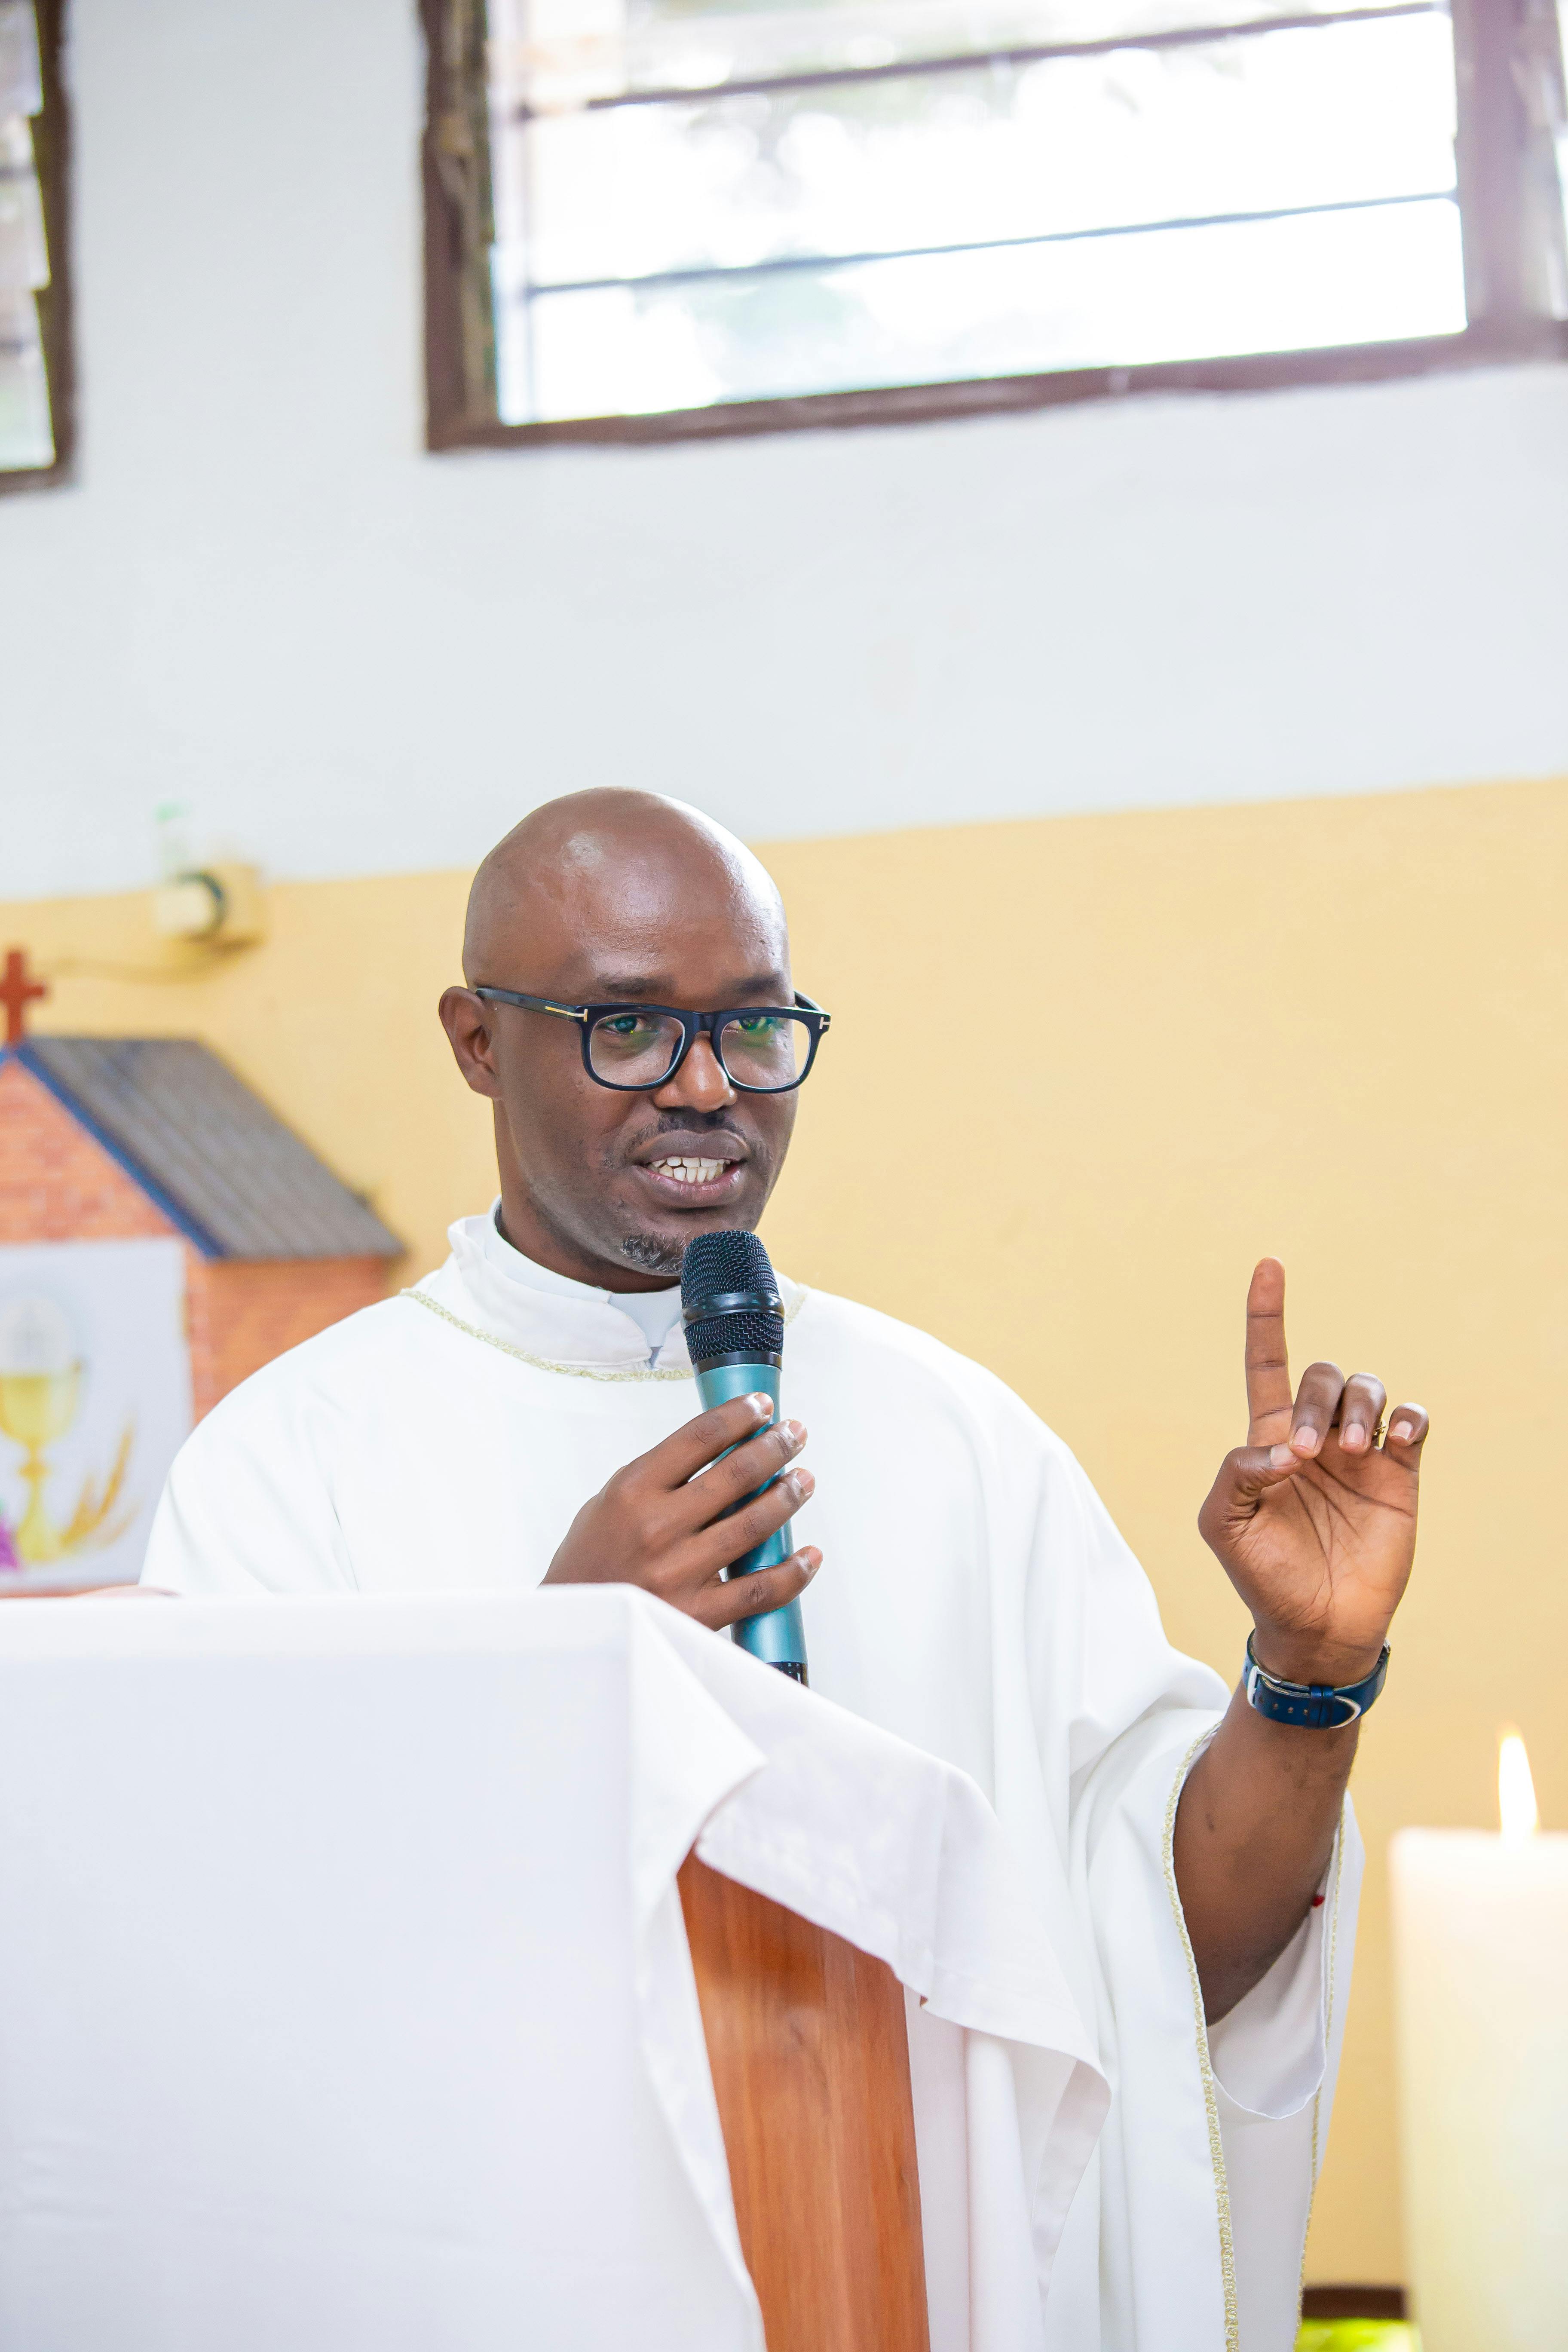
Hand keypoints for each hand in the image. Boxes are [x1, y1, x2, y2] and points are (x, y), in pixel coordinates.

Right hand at [543, 1392, 819, 1630]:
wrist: (572, 1631)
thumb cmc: (588, 1565)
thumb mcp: (604, 1506)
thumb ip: (655, 1481)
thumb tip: (712, 1455)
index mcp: (632, 1492)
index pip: (698, 1438)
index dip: (738, 1416)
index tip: (762, 1405)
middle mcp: (658, 1527)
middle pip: (735, 1475)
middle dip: (774, 1447)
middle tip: (795, 1433)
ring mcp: (680, 1571)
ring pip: (753, 1525)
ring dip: (787, 1497)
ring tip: (804, 1480)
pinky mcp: (698, 1614)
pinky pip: (760, 1590)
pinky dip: (793, 1572)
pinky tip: (810, 1555)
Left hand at [1197, 1259, 1428, 1685]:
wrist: (1317, 1626)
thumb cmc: (1263, 1576)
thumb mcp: (1222, 1524)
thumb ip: (1234, 1474)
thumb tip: (1281, 1450)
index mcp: (1267, 1440)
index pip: (1264, 1364)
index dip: (1266, 1315)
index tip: (1268, 1266)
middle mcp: (1315, 1435)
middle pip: (1319, 1374)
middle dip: (1314, 1401)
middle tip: (1309, 1455)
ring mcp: (1360, 1453)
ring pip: (1365, 1387)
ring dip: (1356, 1408)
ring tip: (1350, 1452)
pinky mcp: (1399, 1472)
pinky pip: (1411, 1419)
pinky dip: (1406, 1416)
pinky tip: (1396, 1440)